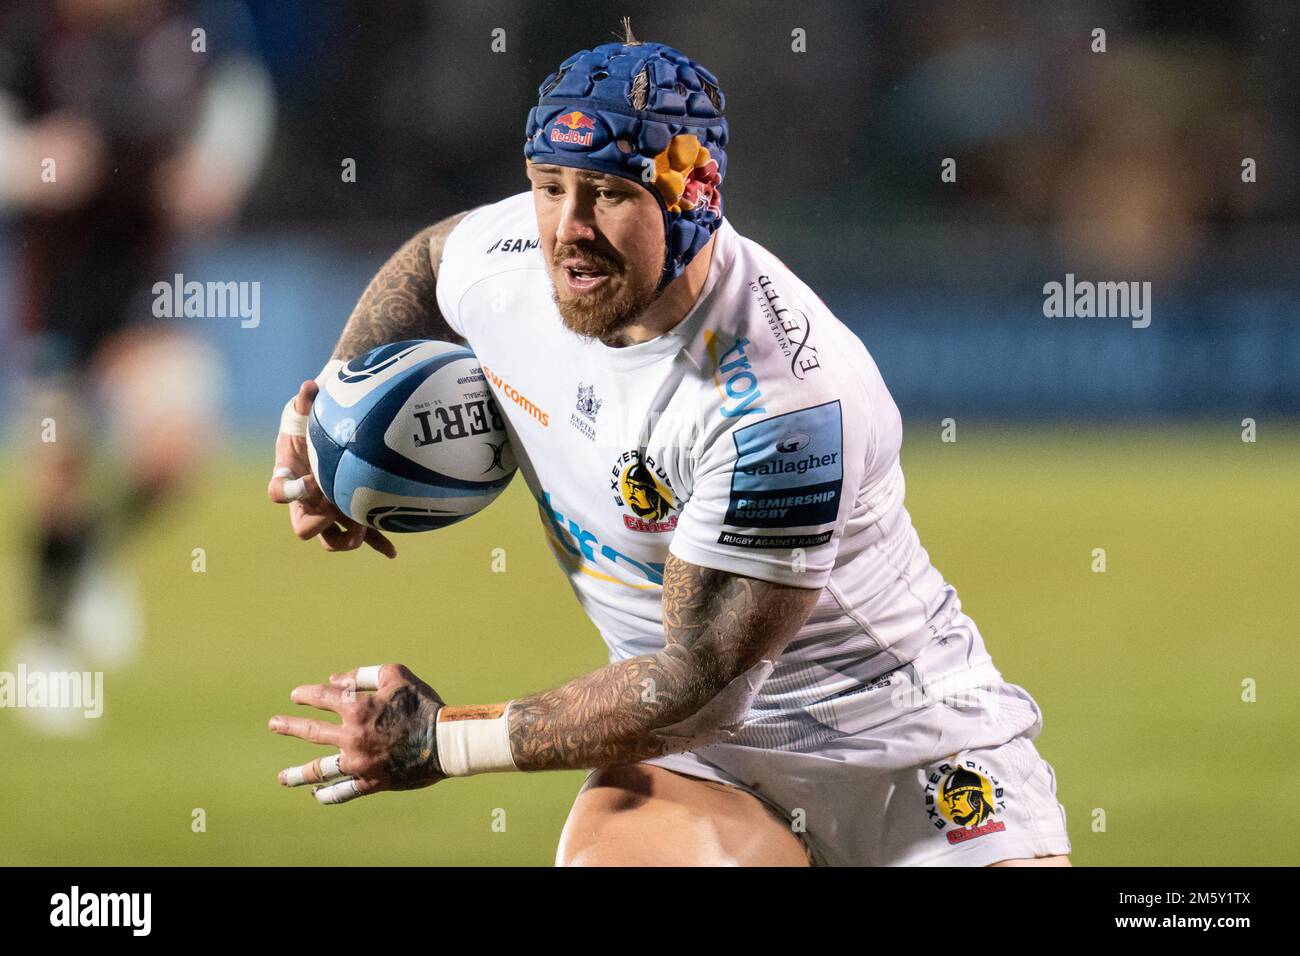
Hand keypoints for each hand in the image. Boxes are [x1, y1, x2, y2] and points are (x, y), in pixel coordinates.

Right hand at [267, 379, 395, 556]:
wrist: (325, 430)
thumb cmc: (310, 419)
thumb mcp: (306, 407)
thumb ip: (306, 400)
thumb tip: (309, 386)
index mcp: (288, 476)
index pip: (278, 493)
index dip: (293, 492)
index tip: (313, 479)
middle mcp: (305, 501)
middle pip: (304, 528)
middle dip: (322, 522)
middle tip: (339, 505)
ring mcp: (327, 511)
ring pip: (332, 540)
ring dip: (348, 537)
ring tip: (364, 525)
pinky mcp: (350, 514)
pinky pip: (362, 534)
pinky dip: (376, 541)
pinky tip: (392, 552)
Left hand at [270, 663, 445, 804]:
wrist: (447, 741)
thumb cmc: (423, 704)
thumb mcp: (396, 675)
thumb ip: (364, 674)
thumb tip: (336, 680)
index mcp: (358, 707)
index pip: (322, 698)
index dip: (306, 695)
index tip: (296, 696)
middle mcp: (352, 736)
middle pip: (311, 732)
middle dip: (289, 726)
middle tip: (274, 724)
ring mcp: (358, 762)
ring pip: (319, 770)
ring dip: (297, 773)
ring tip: (282, 777)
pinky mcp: (370, 782)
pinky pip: (342, 792)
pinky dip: (327, 794)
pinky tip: (316, 794)